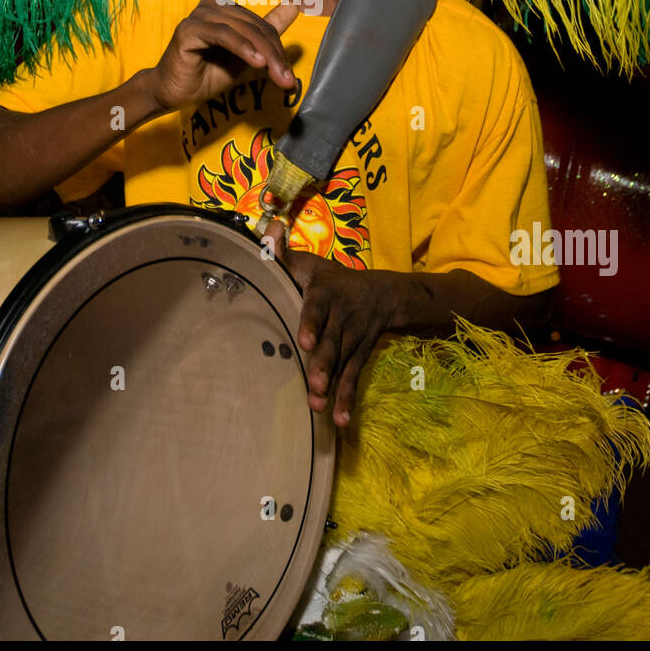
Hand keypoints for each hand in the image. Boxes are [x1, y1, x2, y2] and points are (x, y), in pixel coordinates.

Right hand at [148, 0, 299, 111]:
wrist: (174, 92)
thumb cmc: (208, 73)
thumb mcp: (246, 56)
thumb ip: (267, 33)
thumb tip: (295, 5)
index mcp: (226, 8)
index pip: (263, 26)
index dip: (279, 51)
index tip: (289, 79)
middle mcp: (213, 5)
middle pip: (256, 28)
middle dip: (275, 55)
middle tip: (286, 80)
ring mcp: (200, 15)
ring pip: (243, 30)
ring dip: (263, 54)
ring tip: (275, 74)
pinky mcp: (189, 29)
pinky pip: (223, 35)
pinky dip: (242, 48)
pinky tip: (256, 62)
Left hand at [262, 223, 401, 427]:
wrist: (382, 294)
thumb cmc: (333, 279)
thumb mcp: (311, 264)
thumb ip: (284, 251)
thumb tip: (267, 227)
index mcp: (326, 294)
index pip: (318, 308)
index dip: (312, 323)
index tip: (306, 342)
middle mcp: (342, 318)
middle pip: (333, 342)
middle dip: (324, 364)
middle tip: (315, 385)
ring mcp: (352, 341)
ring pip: (343, 364)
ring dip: (334, 387)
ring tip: (320, 408)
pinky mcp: (358, 358)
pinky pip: (354, 380)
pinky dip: (348, 401)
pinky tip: (339, 423)